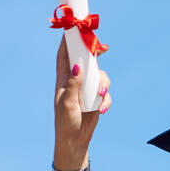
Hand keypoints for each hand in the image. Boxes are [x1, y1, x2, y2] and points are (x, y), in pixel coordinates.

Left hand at [53, 36, 111, 170]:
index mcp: (63, 80)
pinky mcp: (97, 99)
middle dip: (94, 53)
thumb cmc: (66, 122)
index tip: (74, 28)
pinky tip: (101, 110)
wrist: (75, 142)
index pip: (64, 56)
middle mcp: (76, 81)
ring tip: (100, 96)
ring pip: (100, 76)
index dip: (68, 41)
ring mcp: (87, 90)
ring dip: (103, 85)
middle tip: (103, 47)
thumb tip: (78, 66)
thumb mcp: (67, 104)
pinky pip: (106, 93)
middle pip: (86, 60)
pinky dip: (106, 100)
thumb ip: (73, 84)